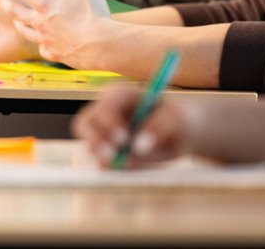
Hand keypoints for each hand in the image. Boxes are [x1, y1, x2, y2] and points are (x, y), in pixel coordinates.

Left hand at [0, 0, 112, 66]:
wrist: (102, 47)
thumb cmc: (94, 16)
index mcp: (45, 5)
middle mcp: (40, 23)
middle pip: (15, 12)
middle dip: (3, 3)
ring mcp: (46, 40)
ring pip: (25, 31)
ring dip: (18, 24)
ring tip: (15, 21)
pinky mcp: (54, 54)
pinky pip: (43, 48)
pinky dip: (41, 44)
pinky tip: (43, 43)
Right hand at [73, 84, 198, 166]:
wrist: (179, 133)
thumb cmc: (177, 120)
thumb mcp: (176, 120)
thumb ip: (158, 128)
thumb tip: (138, 147)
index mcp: (119, 95)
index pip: (105, 106)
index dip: (110, 122)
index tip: (124, 140)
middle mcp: (105, 111)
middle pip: (85, 124)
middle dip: (95, 142)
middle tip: (113, 157)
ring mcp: (102, 131)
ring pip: (89, 145)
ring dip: (102, 158)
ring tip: (124, 166)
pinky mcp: (105, 150)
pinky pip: (99, 161)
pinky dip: (110, 168)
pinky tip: (127, 169)